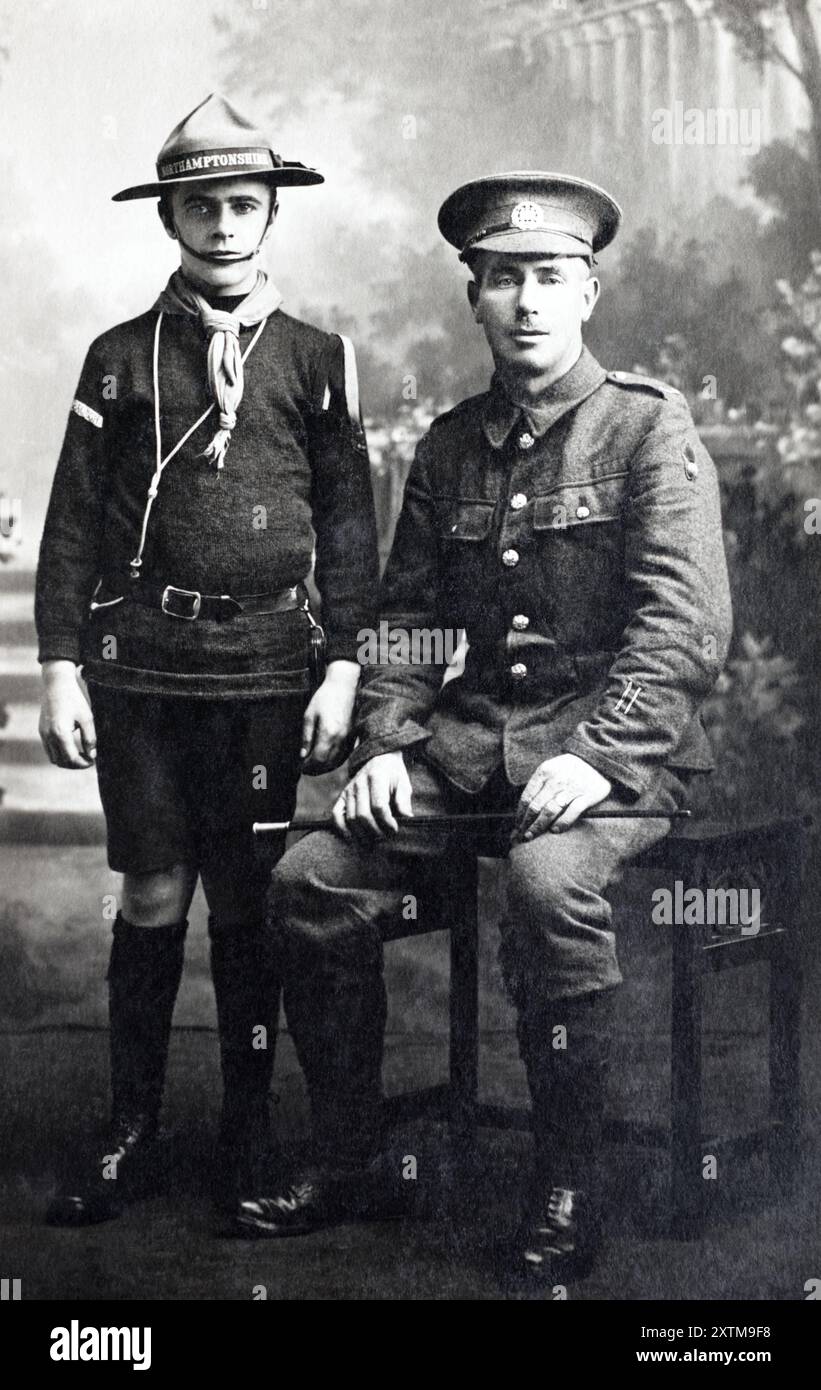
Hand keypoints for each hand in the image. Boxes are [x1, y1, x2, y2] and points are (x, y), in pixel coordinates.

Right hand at [39, 661, 96, 768]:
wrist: (56, 684)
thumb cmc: (74, 699)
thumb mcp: (87, 718)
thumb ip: (90, 738)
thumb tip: (92, 755)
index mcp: (60, 733)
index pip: (71, 758)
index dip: (83, 764)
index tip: (93, 761)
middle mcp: (48, 736)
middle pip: (61, 762)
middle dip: (75, 765)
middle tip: (88, 759)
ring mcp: (43, 734)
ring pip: (53, 758)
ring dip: (66, 761)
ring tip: (81, 755)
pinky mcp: (41, 731)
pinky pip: (49, 750)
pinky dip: (59, 753)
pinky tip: (72, 748)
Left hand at [300, 660, 359, 774]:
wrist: (344, 687)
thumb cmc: (325, 698)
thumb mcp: (309, 715)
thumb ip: (306, 737)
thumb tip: (303, 755)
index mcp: (328, 733)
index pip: (318, 759)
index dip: (309, 766)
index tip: (301, 767)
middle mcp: (341, 739)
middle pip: (328, 764)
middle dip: (316, 769)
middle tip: (305, 769)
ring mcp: (349, 738)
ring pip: (338, 761)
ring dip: (325, 767)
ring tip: (315, 766)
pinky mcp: (354, 736)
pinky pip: (345, 755)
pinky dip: (335, 761)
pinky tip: (327, 759)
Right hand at [331, 752, 412, 838]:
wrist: (379, 758)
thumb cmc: (393, 774)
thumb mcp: (403, 783)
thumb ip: (404, 800)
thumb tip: (407, 818)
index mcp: (376, 777)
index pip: (379, 806)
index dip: (387, 822)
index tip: (395, 830)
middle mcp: (359, 783)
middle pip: (363, 815)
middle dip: (375, 831)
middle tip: (385, 837)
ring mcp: (348, 790)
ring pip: (351, 818)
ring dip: (362, 834)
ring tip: (374, 840)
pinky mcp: (342, 796)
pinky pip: (336, 815)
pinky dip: (342, 829)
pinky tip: (353, 838)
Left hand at [512, 753, 611, 842]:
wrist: (598, 760)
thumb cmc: (570, 768)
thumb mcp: (551, 767)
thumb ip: (539, 784)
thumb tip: (524, 808)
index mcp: (545, 771)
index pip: (527, 797)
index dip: (520, 813)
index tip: (518, 823)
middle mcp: (556, 779)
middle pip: (536, 806)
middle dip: (527, 823)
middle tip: (523, 834)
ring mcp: (572, 788)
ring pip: (550, 811)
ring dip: (539, 826)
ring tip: (533, 834)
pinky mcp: (587, 796)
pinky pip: (571, 813)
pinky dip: (561, 823)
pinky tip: (554, 830)